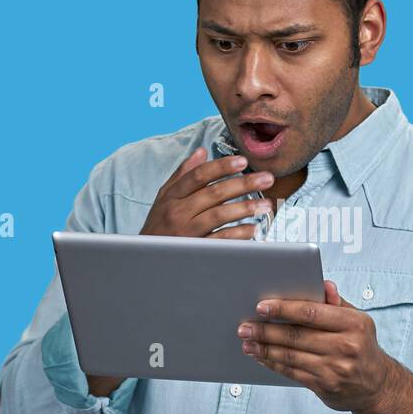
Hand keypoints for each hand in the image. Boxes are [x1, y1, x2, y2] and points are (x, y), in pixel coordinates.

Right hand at [139, 147, 274, 238]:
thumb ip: (182, 175)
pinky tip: (253, 229)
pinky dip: (237, 234)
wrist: (145, 261)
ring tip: (266, 204)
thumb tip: (201, 151)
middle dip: (243, 184)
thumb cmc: (158, 226)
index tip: (243, 161)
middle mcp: (178, 213)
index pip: (199, 175)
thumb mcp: (164, 198)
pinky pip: (220, 240)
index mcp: (172, 197)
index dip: (221, 166)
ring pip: (219, 215)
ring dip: (246, 208)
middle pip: (214, 193)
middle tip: (267, 178)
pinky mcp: (195, 251)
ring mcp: (186, 233)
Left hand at [237, 280, 396, 413]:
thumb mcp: (358, 320)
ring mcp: (336, 369)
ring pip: (291, 356)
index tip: (261, 306)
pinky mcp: (326, 386)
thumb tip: (323, 285)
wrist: (377, 386)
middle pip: (297, 336)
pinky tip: (261, 357)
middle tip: (244, 327)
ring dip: (265, 349)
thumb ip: (337, 303)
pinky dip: (274, 364)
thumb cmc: (362, 345)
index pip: (313, 313)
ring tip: (247, 342)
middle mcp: (347, 347)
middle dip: (266, 331)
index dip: (284, 309)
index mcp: (355, 324)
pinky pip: (293, 373)